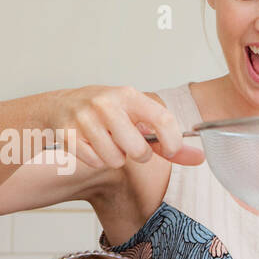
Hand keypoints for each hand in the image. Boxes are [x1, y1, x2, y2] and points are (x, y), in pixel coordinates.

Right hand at [49, 84, 204, 168]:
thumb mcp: (136, 116)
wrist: (59, 105)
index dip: (173, 143)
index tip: (171, 151)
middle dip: (139, 155)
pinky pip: (95, 163)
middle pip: (138, 150)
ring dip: (115, 158)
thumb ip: (166, 140)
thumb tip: (200, 158)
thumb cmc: (106, 113)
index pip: (163, 120)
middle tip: (130, 145)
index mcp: (129, 95)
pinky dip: (96, 160)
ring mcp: (84, 118)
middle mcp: (106, 103)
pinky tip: (91, 145)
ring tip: (108, 143)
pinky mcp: (67, 134)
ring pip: (115, 160)